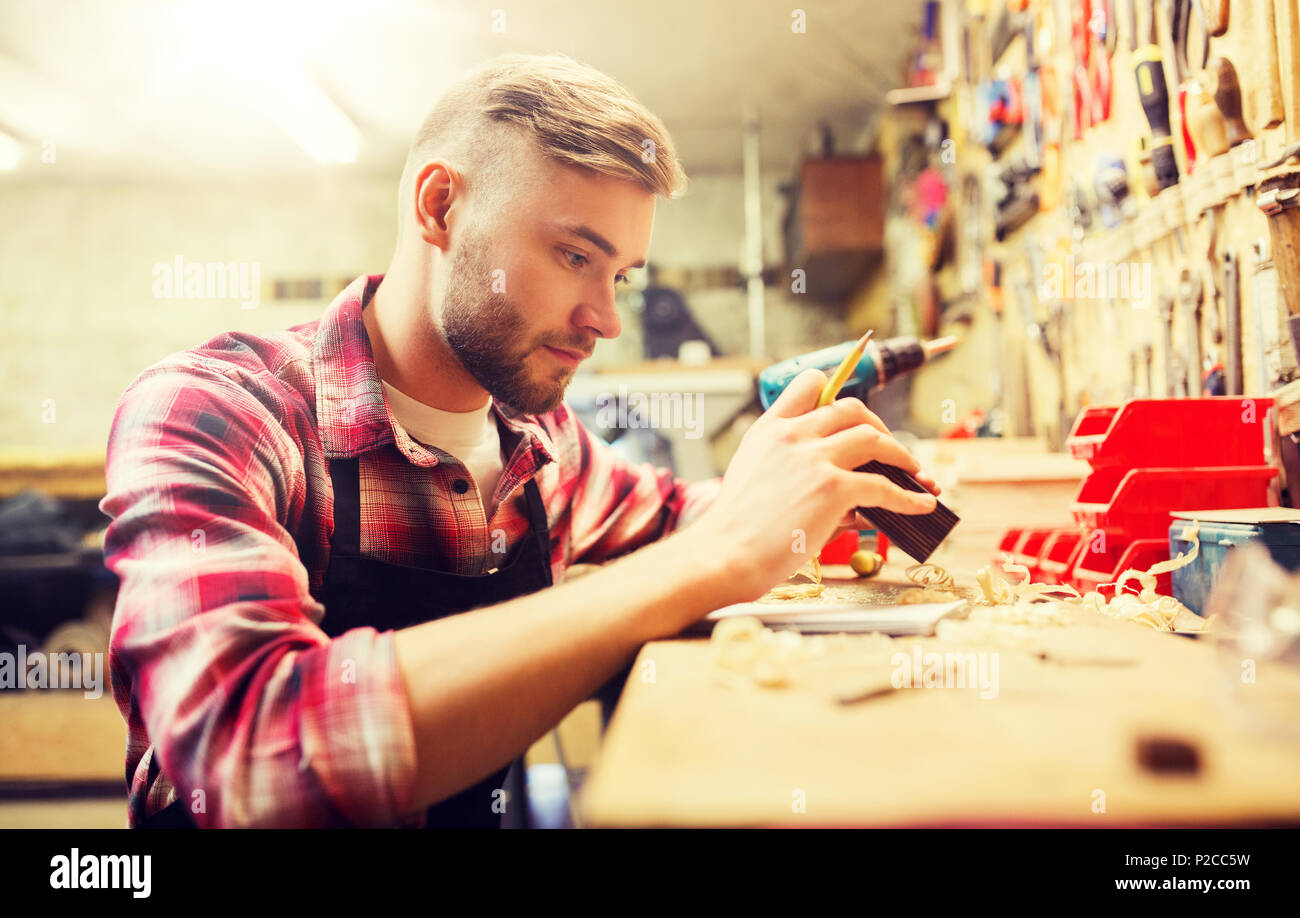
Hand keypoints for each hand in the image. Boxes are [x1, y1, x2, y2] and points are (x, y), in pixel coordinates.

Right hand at [685, 368, 937, 602]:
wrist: (723, 555)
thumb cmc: (736, 532)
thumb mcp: (757, 481)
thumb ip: (795, 472)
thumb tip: (854, 497)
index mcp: (768, 430)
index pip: (809, 384)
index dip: (838, 394)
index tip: (855, 415)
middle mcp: (791, 435)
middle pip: (852, 409)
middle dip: (881, 427)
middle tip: (892, 450)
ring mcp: (812, 458)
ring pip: (874, 439)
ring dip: (903, 456)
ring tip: (917, 474)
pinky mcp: (831, 488)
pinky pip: (883, 485)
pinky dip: (909, 496)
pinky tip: (922, 505)